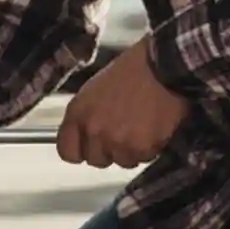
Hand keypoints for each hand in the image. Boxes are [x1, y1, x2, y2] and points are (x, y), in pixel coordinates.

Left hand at [58, 37, 189, 168]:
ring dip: (132, 150)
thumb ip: (85, 116)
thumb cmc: (130, 71)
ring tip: (142, 127)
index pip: (67, 152)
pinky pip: (144, 158)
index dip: (80, 150)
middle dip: (109, 150)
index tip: (91, 146)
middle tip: (124, 132)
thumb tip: (86, 136)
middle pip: (96, 160)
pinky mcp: (141, 147)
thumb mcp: (94, 90)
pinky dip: (152, 147)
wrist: (162, 66)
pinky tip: (155, 127)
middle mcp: (92, 130)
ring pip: (122, 161)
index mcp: (77, 113)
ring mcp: (116, 141)